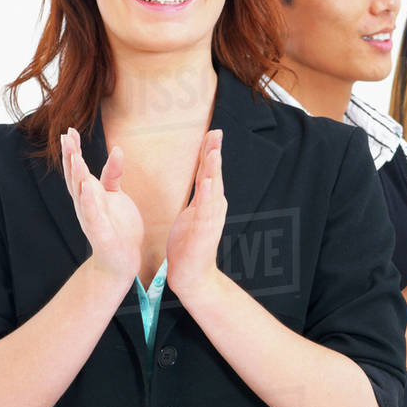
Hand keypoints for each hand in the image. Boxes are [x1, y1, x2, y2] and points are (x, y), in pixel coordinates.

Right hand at [60, 128, 142, 283]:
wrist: (121, 260)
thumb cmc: (118, 226)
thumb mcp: (116, 195)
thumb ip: (113, 174)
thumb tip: (117, 149)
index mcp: (89, 194)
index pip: (78, 168)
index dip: (73, 150)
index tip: (69, 130)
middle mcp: (85, 204)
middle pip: (75, 177)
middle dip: (71, 157)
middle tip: (66, 137)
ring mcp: (90, 218)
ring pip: (81, 195)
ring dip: (77, 176)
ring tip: (75, 158)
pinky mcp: (100, 233)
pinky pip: (93, 216)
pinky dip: (89, 203)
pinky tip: (87, 189)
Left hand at [166, 130, 227, 296]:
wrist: (192, 275)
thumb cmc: (189, 245)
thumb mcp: (192, 214)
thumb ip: (199, 197)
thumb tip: (203, 180)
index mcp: (209, 202)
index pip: (209, 171)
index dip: (210, 151)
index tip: (212, 132)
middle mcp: (214, 207)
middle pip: (214, 174)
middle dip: (215, 152)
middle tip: (216, 131)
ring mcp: (211, 218)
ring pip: (213, 189)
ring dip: (214, 169)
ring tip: (213, 151)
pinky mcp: (204, 231)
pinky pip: (205, 210)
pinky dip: (207, 194)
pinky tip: (208, 181)